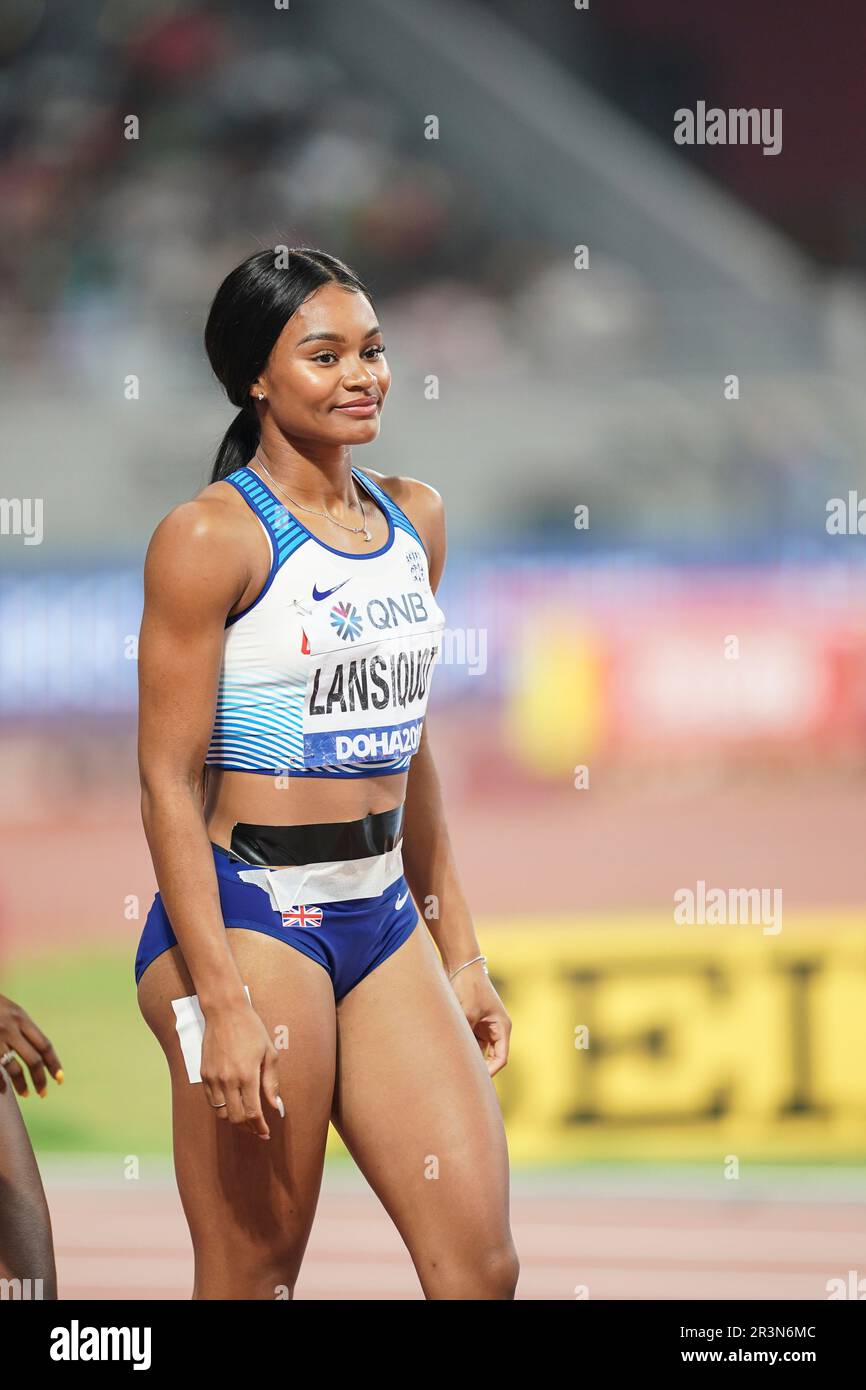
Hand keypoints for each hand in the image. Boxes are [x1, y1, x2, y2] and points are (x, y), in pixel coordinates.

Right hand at [0, 993, 62, 1097]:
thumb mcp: (10, 1010)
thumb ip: (23, 1027)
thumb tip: (39, 1051)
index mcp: (21, 1018)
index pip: (44, 1045)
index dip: (54, 1064)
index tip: (59, 1079)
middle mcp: (11, 1028)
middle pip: (33, 1060)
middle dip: (40, 1079)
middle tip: (43, 1093)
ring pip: (14, 1068)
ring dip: (21, 1084)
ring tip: (25, 1093)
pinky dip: (1, 1082)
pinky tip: (4, 1090)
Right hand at [200, 1000, 281, 1139]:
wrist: (225, 1012)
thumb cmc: (251, 1030)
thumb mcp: (269, 1053)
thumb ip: (272, 1083)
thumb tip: (276, 1106)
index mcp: (247, 1075)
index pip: (252, 1113)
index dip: (259, 1127)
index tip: (266, 1133)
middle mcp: (227, 1080)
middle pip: (235, 1118)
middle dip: (247, 1127)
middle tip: (257, 1127)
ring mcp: (213, 1078)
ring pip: (221, 1112)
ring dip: (234, 1118)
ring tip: (246, 1116)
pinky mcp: (204, 1074)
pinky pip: (211, 1100)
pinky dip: (222, 1106)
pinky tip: (232, 1101)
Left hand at [449, 967, 510, 1076]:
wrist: (460, 963)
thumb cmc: (467, 986)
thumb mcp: (466, 1013)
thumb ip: (464, 1036)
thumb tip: (457, 1057)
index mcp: (502, 1027)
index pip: (500, 1058)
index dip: (490, 1072)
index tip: (476, 1081)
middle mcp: (495, 1028)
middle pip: (490, 1056)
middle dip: (478, 1068)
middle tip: (463, 1081)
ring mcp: (483, 1024)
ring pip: (477, 1049)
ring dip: (468, 1055)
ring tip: (452, 1066)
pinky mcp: (472, 1020)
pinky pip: (469, 1039)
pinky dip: (461, 1045)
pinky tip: (448, 1052)